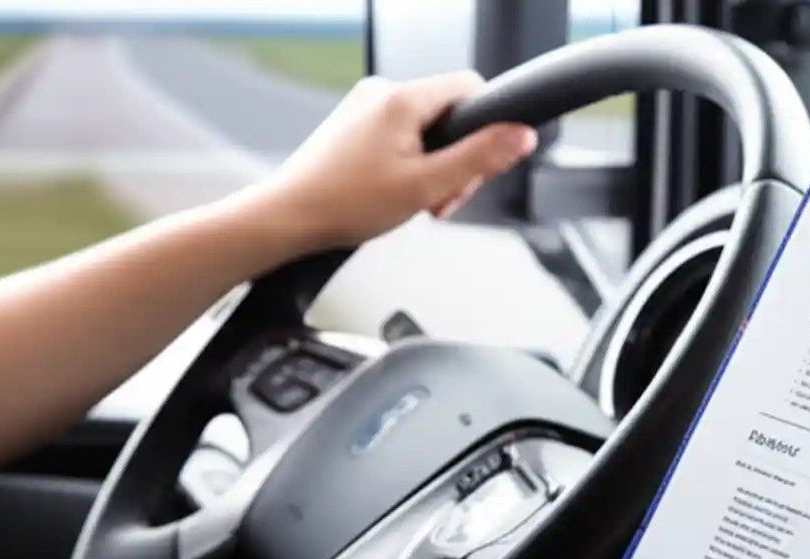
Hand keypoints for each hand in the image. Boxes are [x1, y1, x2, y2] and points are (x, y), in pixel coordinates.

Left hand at [247, 71, 537, 251]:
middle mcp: (382, 93)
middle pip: (450, 115)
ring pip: (426, 130)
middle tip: (443, 198)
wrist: (288, 218)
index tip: (480, 167)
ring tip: (417, 201)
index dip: (488, 128)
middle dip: (457, 159)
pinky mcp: (355, 125)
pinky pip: (401, 137)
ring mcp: (365, 108)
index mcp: (402, 98)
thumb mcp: (427, 185)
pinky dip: (410, 165)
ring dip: (434, 167)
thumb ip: (480, 158)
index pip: (471, 88)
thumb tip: (521, 135)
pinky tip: (396, 193)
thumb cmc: (344, 203)